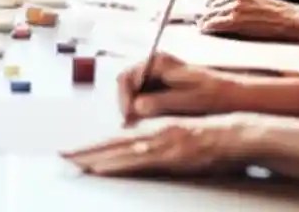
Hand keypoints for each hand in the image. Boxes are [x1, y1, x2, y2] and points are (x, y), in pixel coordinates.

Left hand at [62, 113, 264, 177]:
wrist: (237, 135)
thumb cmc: (212, 139)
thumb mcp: (180, 136)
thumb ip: (159, 144)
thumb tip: (140, 153)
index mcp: (154, 130)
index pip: (117, 139)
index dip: (94, 146)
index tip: (73, 151)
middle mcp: (153, 135)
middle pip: (112, 144)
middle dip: (85, 151)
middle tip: (61, 155)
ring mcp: (161, 145)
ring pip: (119, 151)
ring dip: (94, 157)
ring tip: (73, 162)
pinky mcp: (171, 154)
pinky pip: (138, 161)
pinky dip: (117, 164)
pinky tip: (102, 168)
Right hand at [116, 53, 239, 122]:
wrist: (235, 96)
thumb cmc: (215, 95)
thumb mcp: (188, 101)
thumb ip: (161, 102)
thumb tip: (137, 107)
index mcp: (159, 61)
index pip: (126, 77)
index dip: (124, 99)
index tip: (130, 118)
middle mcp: (155, 66)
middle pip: (127, 86)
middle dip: (127, 106)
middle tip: (133, 127)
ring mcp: (158, 77)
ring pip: (134, 94)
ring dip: (134, 111)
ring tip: (140, 128)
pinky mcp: (163, 89)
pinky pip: (145, 99)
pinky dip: (144, 112)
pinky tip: (150, 124)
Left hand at [198, 0, 295, 39]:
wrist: (288, 19)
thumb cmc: (277, 14)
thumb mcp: (258, 0)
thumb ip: (242, 2)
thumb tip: (230, 10)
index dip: (210, 6)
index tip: (206, 10)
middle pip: (212, 5)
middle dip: (206, 14)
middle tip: (200, 20)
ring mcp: (235, 8)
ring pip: (211, 14)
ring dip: (205, 21)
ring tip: (201, 26)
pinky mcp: (235, 20)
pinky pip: (214, 23)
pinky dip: (207, 27)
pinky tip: (204, 30)